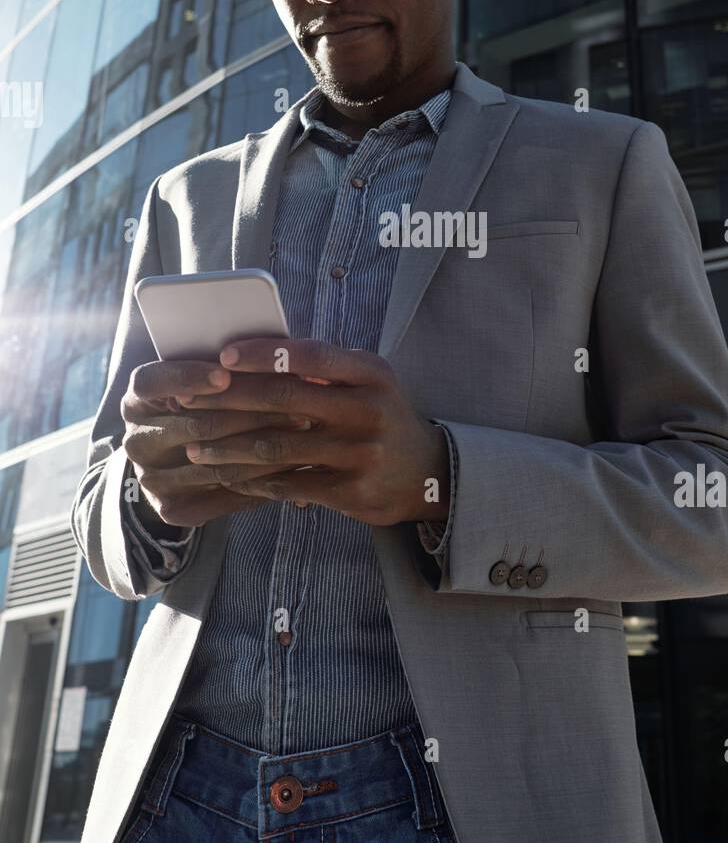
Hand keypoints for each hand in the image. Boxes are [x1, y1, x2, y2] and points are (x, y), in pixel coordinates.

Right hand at [119, 360, 313, 528]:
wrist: (175, 467)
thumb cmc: (200, 408)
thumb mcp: (197, 383)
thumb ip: (222, 369)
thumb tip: (271, 346)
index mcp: (137, 400)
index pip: (150, 382)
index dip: (187, 377)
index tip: (225, 374)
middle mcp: (137, 440)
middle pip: (194, 425)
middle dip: (251, 413)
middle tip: (296, 404)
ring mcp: (152, 478)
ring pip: (216, 463)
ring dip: (266, 447)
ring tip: (304, 431)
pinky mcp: (172, 508)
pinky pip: (224, 495)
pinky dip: (262, 481)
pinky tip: (293, 467)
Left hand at [175, 339, 451, 526]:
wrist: (425, 472)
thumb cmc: (379, 414)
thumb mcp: (367, 380)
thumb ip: (323, 366)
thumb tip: (253, 351)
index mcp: (371, 373)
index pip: (312, 354)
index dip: (264, 354)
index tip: (222, 356)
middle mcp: (369, 410)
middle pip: (287, 400)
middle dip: (230, 400)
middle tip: (188, 401)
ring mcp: (362, 452)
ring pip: (280, 447)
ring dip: (229, 448)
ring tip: (195, 447)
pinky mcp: (353, 491)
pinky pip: (289, 484)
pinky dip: (253, 481)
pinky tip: (228, 478)